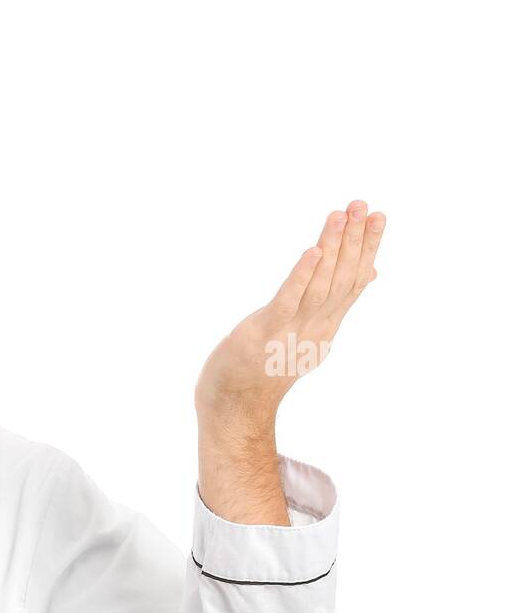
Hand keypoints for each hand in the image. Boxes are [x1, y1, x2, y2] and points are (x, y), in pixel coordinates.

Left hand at [195, 200, 386, 429]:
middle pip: (342, 279)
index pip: (355, 281)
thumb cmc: (267, 366)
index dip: (368, 248)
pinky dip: (301, 276)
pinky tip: (312, 251)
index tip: (378, 215)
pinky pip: (287, 302)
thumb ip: (336, 304)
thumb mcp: (309, 334)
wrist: (235, 407)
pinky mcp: (264, 334)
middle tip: (362, 205)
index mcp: (327, 326)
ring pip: (320, 286)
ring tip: (340, 215)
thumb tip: (371, 273)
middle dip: (354, 241)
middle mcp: (316, 328)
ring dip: (332, 249)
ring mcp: (292, 332)